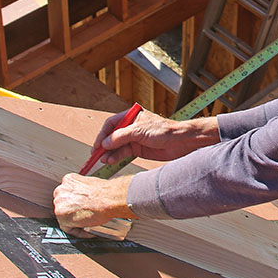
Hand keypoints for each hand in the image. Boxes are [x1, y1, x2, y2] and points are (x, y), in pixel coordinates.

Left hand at [53, 173, 134, 237]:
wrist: (107, 199)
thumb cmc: (105, 192)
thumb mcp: (92, 184)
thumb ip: (83, 190)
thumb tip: (87, 197)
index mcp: (68, 180)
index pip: (67, 193)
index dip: (75, 201)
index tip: (81, 206)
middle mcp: (61, 190)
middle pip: (63, 204)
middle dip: (73, 210)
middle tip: (85, 215)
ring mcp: (60, 204)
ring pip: (64, 216)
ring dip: (74, 221)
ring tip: (87, 224)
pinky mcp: (62, 217)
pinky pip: (68, 228)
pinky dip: (78, 231)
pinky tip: (87, 231)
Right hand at [91, 110, 220, 163]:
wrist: (181, 142)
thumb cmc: (164, 131)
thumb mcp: (139, 131)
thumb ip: (121, 137)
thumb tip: (105, 143)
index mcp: (131, 117)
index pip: (111, 124)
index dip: (102, 135)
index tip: (97, 145)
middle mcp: (131, 127)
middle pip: (112, 136)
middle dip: (104, 146)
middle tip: (96, 155)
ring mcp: (134, 139)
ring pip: (117, 146)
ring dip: (109, 153)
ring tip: (104, 160)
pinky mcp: (138, 149)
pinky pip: (123, 153)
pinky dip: (116, 157)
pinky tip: (111, 161)